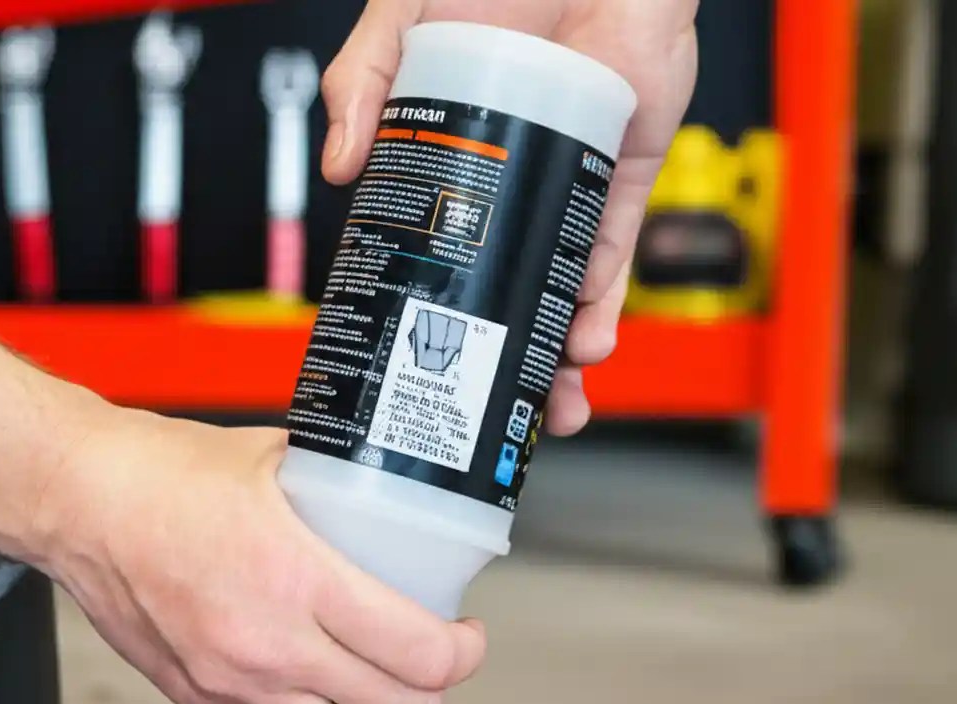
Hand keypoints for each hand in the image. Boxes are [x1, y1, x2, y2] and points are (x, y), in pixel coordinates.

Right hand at [35, 409, 484, 703]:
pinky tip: (314, 670)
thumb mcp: (275, 458)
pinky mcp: (199, 698)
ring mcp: (230, 682)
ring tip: (379, 668)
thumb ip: (336, 481)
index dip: (463, 652)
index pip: (418, 654)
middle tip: (436, 654)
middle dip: (433, 689)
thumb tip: (383, 482)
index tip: (465, 632)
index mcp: (296, 579)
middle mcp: (267, 645)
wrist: (77, 501)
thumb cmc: (160, 475)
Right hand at [322, 0, 699, 435]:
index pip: (431, 249)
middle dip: (500, 356)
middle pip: (499, 286)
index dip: (424, 308)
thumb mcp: (404, 13)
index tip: (412, 360)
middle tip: (492, 411)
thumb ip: (360, 76)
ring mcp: (564, 185)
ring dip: (557, 349)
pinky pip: (612, 250)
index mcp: (451, 157)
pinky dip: (603, 298)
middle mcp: (508, 184)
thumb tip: (338, 167)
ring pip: (559, 285)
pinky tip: (586, 339)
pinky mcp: (618, 176)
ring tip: (549, 396)